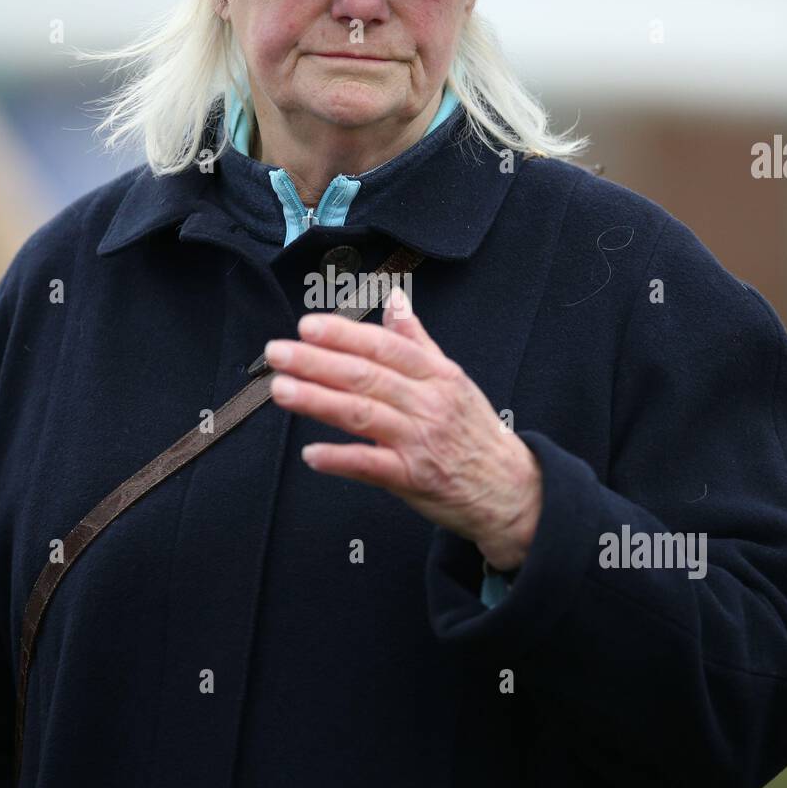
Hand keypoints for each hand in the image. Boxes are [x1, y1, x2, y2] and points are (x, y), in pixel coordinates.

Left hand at [264, 286, 542, 571]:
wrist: (509, 488)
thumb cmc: (474, 431)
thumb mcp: (452, 379)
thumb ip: (417, 340)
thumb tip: (393, 299)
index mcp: (437, 375)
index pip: (384, 347)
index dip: (344, 335)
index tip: (308, 326)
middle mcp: (428, 404)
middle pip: (366, 377)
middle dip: (317, 362)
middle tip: (277, 353)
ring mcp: (421, 441)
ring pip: (363, 415)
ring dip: (318, 401)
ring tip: (281, 390)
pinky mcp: (414, 479)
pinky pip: (371, 466)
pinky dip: (340, 459)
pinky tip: (311, 453)